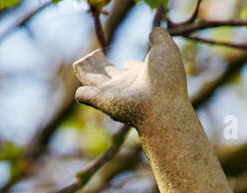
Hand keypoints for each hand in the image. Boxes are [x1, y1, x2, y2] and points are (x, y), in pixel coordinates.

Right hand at [73, 28, 187, 130]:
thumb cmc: (166, 81)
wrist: (161, 105)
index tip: (131, 65)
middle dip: (101, 66)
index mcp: (142, 76)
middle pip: (110, 75)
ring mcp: (113, 93)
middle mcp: (126, 86)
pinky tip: (80, 93)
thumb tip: (153, 33)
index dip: (131, 66)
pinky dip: (82, 94)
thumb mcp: (165, 49)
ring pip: (95, 81)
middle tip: (95, 57)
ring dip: (87, 72)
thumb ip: (159, 37)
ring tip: (79, 63)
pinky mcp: (101, 100)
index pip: (132, 69)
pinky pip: (85, 96)